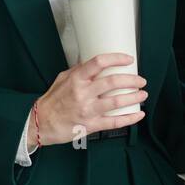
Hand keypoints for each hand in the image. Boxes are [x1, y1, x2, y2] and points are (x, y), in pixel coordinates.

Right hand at [32, 53, 146, 148]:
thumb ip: (79, 70)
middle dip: (131, 80)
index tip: (128, 59)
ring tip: (143, 95)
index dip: (117, 58)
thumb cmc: (53, 100)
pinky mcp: (91, 125)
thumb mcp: (62, 78)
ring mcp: (88, 110)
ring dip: (134, 98)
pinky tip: (138, 115)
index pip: (99, 62)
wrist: (41, 123)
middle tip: (141, 80)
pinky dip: (129, 118)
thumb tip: (96, 62)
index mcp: (76, 79)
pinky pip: (114, 122)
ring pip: (117, 102)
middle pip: (113, 82)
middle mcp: (83, 93)